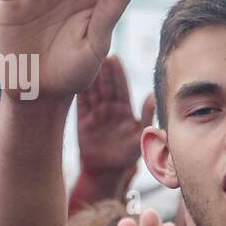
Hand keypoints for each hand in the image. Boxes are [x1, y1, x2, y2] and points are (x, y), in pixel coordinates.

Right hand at [77, 56, 153, 175]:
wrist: (106, 172)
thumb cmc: (128, 155)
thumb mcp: (140, 135)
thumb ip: (147, 116)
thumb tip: (152, 96)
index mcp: (125, 110)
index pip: (121, 87)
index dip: (117, 72)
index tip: (113, 57)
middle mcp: (110, 108)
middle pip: (105, 85)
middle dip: (102, 70)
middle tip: (97, 52)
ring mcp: (95, 114)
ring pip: (92, 91)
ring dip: (89, 77)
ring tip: (83, 61)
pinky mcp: (82, 121)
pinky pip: (80, 104)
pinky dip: (77, 92)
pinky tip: (72, 79)